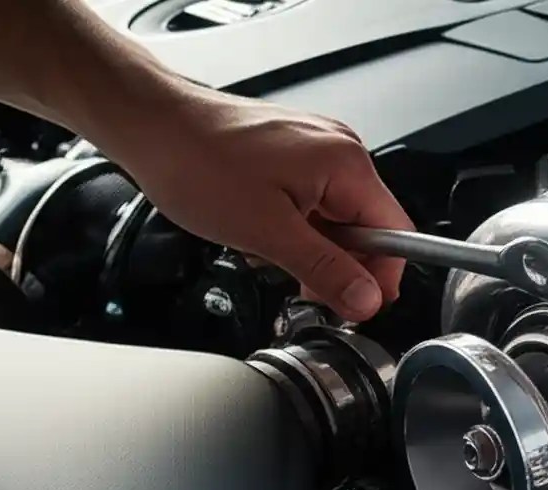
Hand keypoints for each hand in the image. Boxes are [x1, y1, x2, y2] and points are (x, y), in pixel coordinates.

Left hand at [100, 82, 410, 321]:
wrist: (151, 126)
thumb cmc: (197, 162)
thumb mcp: (267, 234)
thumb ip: (326, 270)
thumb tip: (366, 299)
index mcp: (346, 163)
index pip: (395, 233)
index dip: (381, 277)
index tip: (357, 305)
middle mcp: (338, 149)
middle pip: (367, 228)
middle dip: (337, 265)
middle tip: (303, 288)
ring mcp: (315, 149)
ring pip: (336, 221)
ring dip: (309, 248)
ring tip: (266, 250)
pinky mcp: (292, 155)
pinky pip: (312, 204)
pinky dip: (292, 229)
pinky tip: (261, 233)